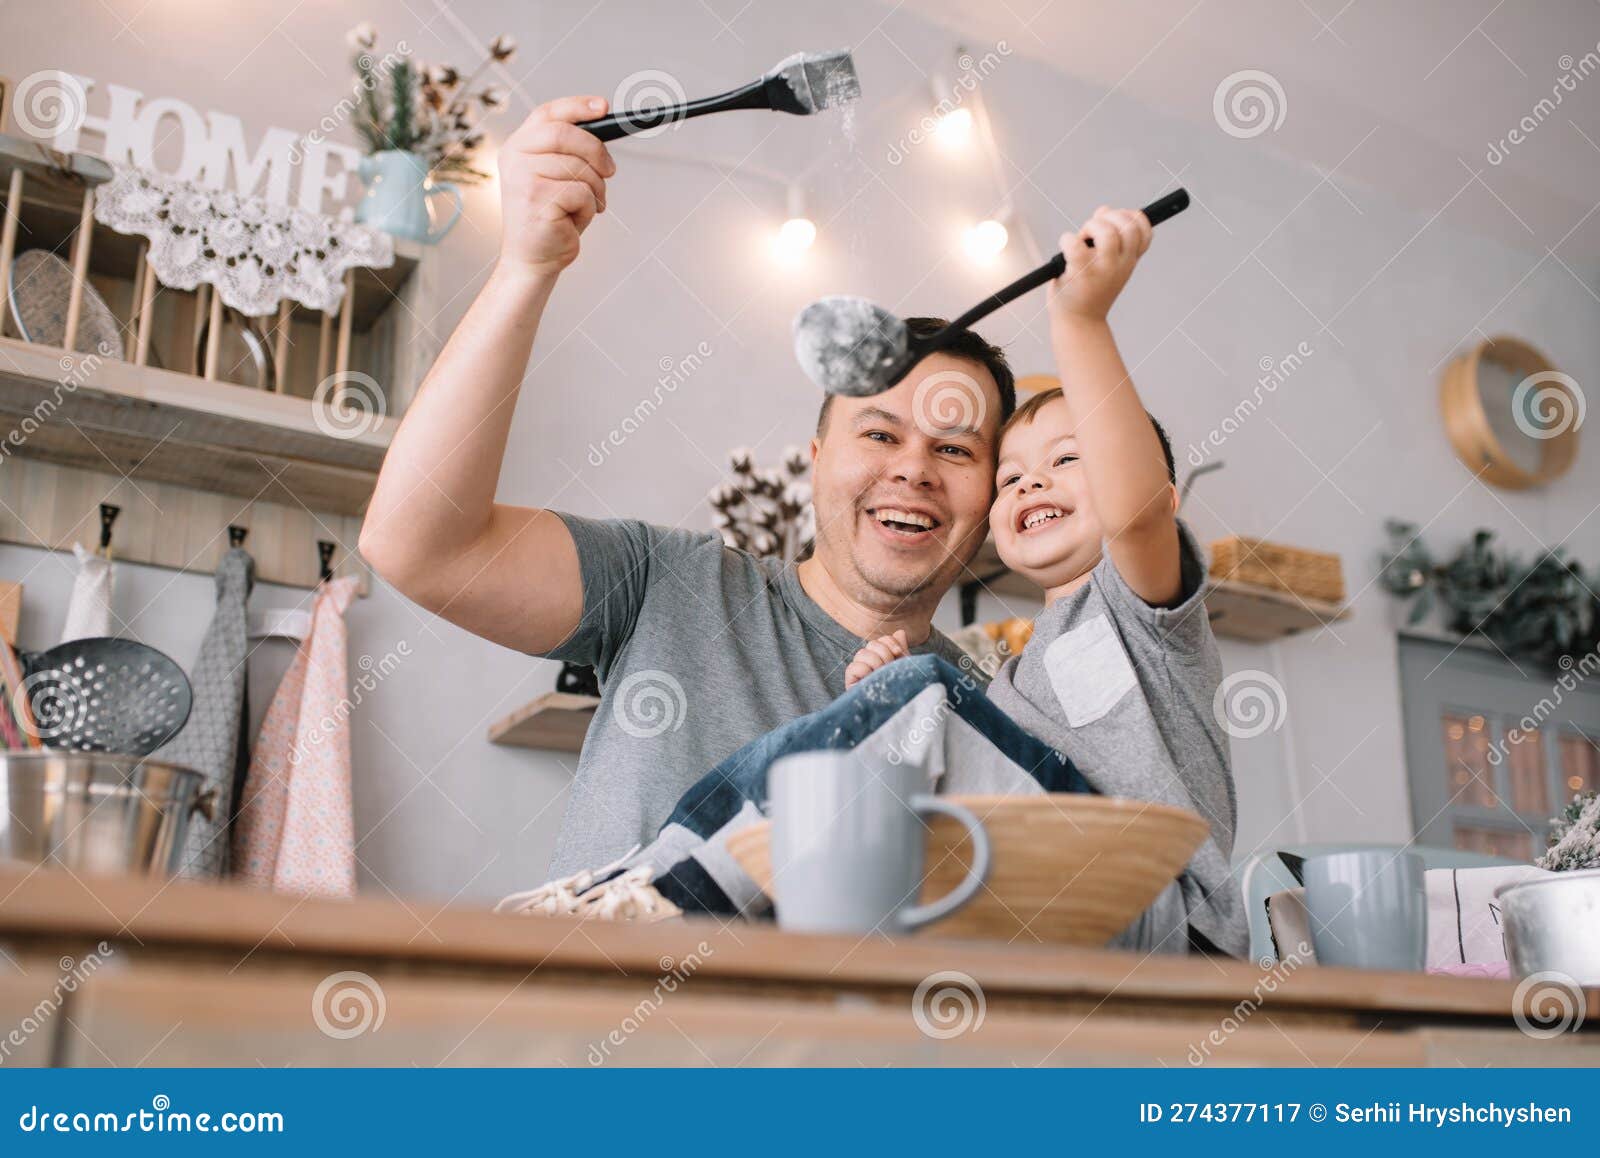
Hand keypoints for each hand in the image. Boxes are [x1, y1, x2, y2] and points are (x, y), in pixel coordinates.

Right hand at [496, 95, 616, 277]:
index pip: (547, 114)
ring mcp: (523, 177)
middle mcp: (515, 157)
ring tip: (587, 206)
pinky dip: (588, 208)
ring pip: (579, 167)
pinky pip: (581, 192)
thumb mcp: (557, 177)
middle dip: (596, 152)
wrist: (533, 260)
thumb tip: (602, 125)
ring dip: (595, 190)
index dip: (577, 106)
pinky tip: (574, 220)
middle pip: (566, 134)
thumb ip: (570, 152)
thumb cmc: (551, 218)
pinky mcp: (536, 199)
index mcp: (518, 147)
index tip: (603, 107)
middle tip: (611, 171)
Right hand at [844, 629, 908, 688]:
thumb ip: (900, 650)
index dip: (890, 642)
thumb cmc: (901, 689)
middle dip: (885, 653)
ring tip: (881, 675)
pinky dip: (864, 671)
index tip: (899, 653)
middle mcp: (868, 662)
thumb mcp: (904, 667)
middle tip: (890, 667)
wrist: (897, 710)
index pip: (881, 640)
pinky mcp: (851, 682)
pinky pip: (853, 667)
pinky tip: (871, 679)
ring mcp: (858, 672)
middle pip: (872, 644)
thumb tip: (900, 632)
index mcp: (881, 657)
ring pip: (862, 653)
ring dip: (876, 662)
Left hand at [1046, 206, 1151, 327]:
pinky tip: (1065, 245)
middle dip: (1110, 216)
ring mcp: (1102, 269)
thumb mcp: (1106, 263)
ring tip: (1081, 238)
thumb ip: (1109, 237)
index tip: (1117, 221)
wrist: (1079, 323)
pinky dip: (1067, 239)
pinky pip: (1075, 245)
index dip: (1132, 216)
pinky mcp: (1081, 273)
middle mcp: (1120, 264)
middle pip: (1129, 225)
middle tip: (1093, 229)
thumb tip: (1104, 210)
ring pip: (1107, 233)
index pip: (1144, 230)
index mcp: (1129, 260)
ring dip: (1091, 226)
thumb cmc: (1088, 291)